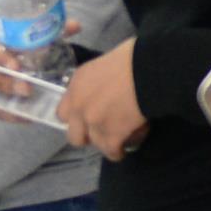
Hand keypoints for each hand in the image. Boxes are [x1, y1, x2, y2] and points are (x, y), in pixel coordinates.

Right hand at [0, 30, 52, 120]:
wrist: (9, 59)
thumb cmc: (19, 45)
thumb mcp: (32, 36)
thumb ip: (51, 31)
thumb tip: (74, 26)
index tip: (15, 66)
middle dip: (3, 82)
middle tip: (26, 88)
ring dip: (7, 97)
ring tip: (28, 100)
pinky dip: (8, 114)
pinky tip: (26, 116)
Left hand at [53, 42, 143, 156]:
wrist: (147, 70)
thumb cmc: (131, 58)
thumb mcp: (104, 64)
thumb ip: (96, 82)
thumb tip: (106, 89)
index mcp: (76, 85)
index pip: (63, 112)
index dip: (76, 117)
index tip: (87, 117)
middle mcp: (79, 106)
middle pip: (73, 135)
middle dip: (86, 135)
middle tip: (101, 129)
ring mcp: (93, 122)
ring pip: (93, 144)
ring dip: (104, 142)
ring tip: (118, 139)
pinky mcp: (111, 135)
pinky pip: (111, 152)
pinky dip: (118, 152)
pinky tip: (124, 148)